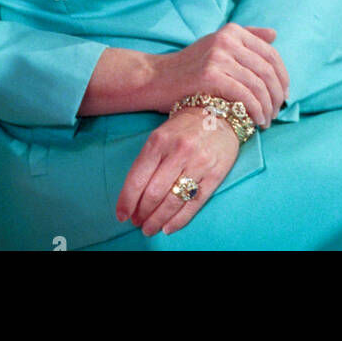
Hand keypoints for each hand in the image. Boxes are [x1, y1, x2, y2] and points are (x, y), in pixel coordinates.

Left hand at [115, 106, 239, 236]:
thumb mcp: (161, 135)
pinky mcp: (214, 175)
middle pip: (154, 193)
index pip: (138, 177)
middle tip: (137, 223)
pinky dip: (179, 220)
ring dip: (158, 220)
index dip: (127, 200)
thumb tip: (135, 195)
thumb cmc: (184, 127)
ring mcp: (198, 163)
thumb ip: (148, 161)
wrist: (219, 113)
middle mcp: (179, 151)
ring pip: (173, 201)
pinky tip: (169, 227)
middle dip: (142, 213)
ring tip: (150, 228)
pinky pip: (194, 204)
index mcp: (160, 140)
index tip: (122, 214)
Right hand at [149, 23, 288, 127]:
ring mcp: (219, 56)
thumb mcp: (217, 44)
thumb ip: (246, 37)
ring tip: (266, 121)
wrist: (157, 79)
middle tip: (277, 113)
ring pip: (258, 85)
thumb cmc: (190, 66)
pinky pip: (244, 95)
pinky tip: (255, 122)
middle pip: (267, 70)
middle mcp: (227, 40)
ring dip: (267, 107)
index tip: (284, 96)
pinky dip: (255, 111)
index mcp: (233, 31)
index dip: (282, 77)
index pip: (271, 54)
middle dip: (277, 95)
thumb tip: (274, 34)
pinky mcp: (211, 75)